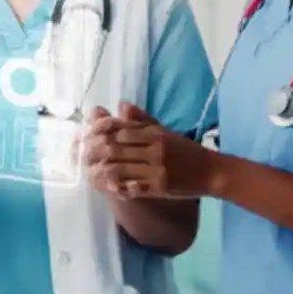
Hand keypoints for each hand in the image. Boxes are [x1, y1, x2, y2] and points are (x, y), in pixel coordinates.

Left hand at [82, 101, 213, 198]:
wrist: (211, 171)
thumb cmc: (185, 151)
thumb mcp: (165, 132)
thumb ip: (142, 120)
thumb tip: (121, 105)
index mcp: (154, 134)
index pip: (120, 129)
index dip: (99, 132)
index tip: (85, 136)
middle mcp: (154, 149)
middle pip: (116, 148)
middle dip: (94, 152)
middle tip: (81, 156)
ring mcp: (156, 169)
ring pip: (120, 168)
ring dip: (102, 171)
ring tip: (90, 172)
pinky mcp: (160, 187)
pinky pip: (133, 187)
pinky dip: (119, 187)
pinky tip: (109, 187)